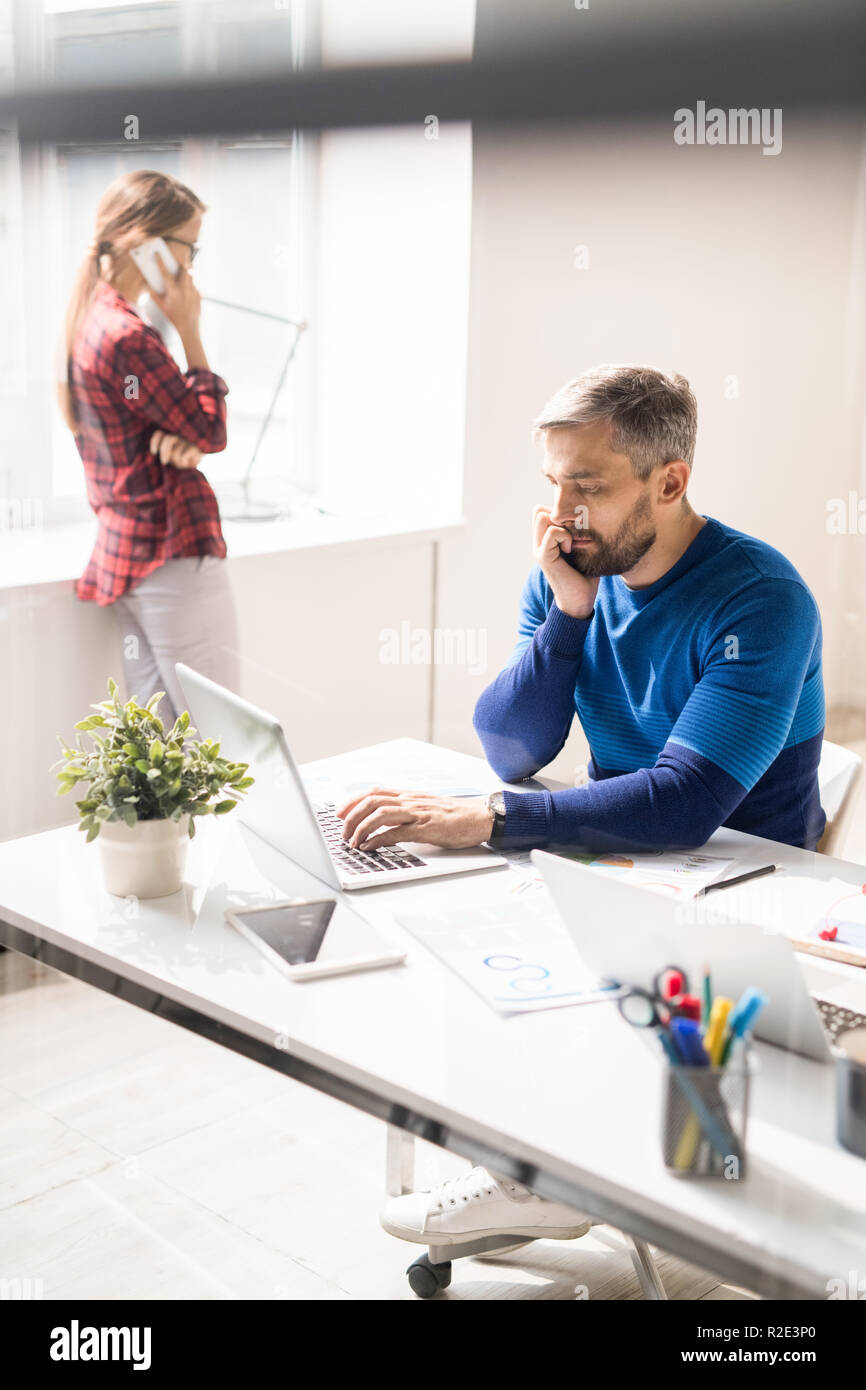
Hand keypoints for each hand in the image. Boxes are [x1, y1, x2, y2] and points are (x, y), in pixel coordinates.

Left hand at [149, 430, 201, 468]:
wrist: (200, 462)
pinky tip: (186, 463)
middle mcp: (178, 436)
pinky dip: (183, 461)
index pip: (159, 433)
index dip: (154, 442)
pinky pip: (184, 455)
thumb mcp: (171, 456)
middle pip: (168, 438)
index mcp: (171, 437)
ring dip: (175, 459)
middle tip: (164, 462)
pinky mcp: (194, 448)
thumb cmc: (182, 458)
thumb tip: (155, 452)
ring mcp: (187, 441)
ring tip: (179, 463)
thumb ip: (164, 452)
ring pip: (176, 449)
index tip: (154, 452)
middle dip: (164, 451)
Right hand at [150, 255, 200, 340]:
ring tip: (182, 270)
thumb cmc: (173, 317)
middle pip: (183, 269)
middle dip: (179, 262)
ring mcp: (193, 292)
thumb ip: (154, 294)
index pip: (165, 272)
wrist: (189, 328)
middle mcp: (184, 290)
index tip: (157, 253)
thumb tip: (147, 285)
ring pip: (190, 276)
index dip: (160, 262)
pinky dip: (190, 284)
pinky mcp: (199, 295)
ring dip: (186, 272)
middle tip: (176, 259)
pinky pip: (194, 285)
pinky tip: (187, 286)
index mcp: (173, 292)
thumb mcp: (161, 306)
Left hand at [336, 786, 494, 851]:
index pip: (374, 792)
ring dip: (361, 827)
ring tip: (352, 841)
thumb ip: (407, 809)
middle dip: (351, 816)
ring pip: (379, 813)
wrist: (480, 818)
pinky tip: (369, 847)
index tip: (339, 812)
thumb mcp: (426, 807)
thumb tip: (385, 819)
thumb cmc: (455, 816)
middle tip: (342, 831)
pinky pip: (395, 832)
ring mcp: (417, 813)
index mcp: (409, 795)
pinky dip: (378, 839)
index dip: (353, 801)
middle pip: (371, 800)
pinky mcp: (425, 828)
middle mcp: (410, 800)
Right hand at [533, 505, 598, 618]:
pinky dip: (564, 536)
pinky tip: (570, 549)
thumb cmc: (585, 576)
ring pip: (542, 516)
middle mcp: (539, 543)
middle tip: (573, 531)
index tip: (574, 527)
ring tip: (572, 540)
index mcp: (546, 540)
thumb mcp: (583, 549)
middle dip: (559, 516)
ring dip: (561, 524)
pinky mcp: (544, 557)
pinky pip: (552, 532)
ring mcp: (539, 549)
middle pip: (539, 511)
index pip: (542, 511)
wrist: (579, 601)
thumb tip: (592, 513)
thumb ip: (579, 532)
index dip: (558, 512)